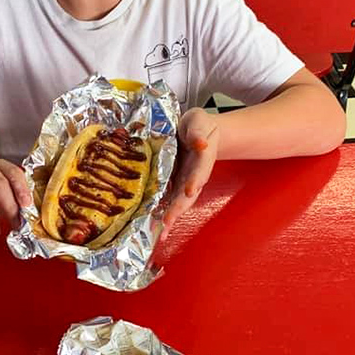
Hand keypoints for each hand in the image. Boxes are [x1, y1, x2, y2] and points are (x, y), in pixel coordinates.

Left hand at [161, 108, 218, 240]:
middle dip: (178, 208)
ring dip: (169, 217)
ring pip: (177, 202)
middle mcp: (193, 175)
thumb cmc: (198, 126)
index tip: (190, 190)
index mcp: (202, 159)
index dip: (195, 180)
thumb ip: (199, 132)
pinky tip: (152, 227)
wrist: (197, 133)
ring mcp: (183, 182)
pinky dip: (161, 213)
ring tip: (160, 233)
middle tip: (168, 222)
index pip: (200, 170)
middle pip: (188, 194)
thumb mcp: (199, 122)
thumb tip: (201, 143)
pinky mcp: (173, 185)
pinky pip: (167, 200)